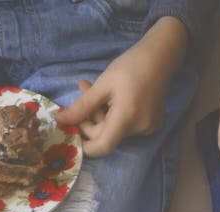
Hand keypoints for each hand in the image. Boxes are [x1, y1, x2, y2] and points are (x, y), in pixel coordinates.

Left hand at [55, 17, 187, 156]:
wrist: (160, 57)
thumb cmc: (130, 66)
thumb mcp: (102, 85)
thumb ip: (80, 107)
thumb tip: (59, 120)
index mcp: (127, 119)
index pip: (103, 147)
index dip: (85, 146)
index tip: (71, 132)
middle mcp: (140, 129)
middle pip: (107, 135)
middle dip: (90, 119)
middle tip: (82, 91)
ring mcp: (148, 128)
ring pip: (115, 129)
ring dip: (100, 114)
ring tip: (92, 87)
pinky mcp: (152, 123)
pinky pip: (127, 125)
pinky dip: (114, 114)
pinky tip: (112, 96)